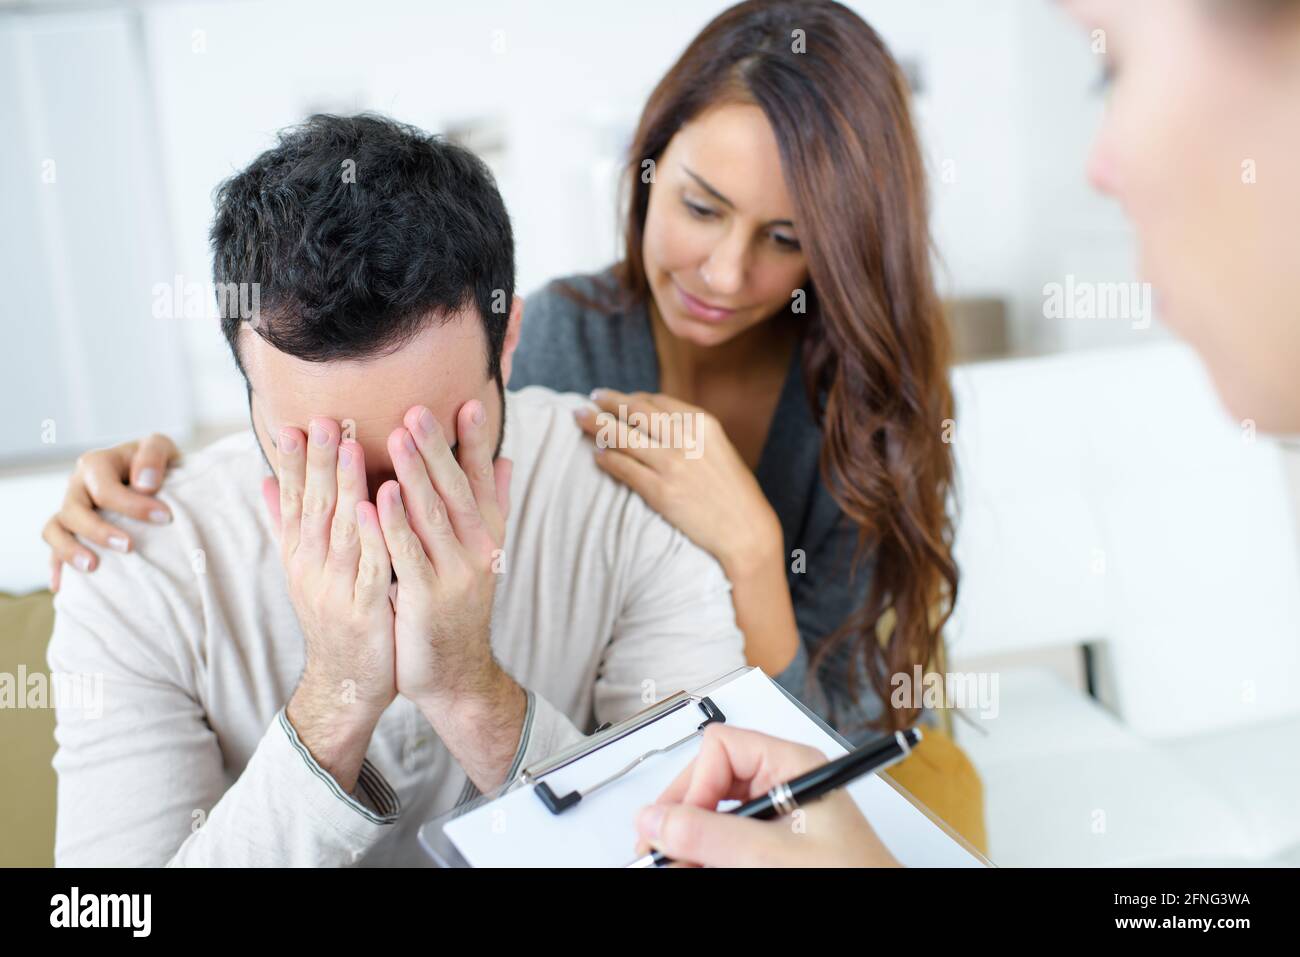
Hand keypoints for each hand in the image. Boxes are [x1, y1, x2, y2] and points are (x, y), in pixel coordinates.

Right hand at [42, 434, 179, 590]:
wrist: (155, 477)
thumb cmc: (156, 463)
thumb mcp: (159, 447)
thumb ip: (153, 455)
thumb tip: (145, 484)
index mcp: (96, 464)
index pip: (105, 489)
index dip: (133, 505)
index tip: (166, 518)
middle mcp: (77, 487)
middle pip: (73, 511)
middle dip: (100, 531)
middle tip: (130, 547)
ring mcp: (71, 510)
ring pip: (55, 530)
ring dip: (69, 550)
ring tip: (93, 567)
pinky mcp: (71, 531)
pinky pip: (53, 548)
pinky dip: (56, 567)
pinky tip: (63, 586)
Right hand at [273, 418, 395, 790]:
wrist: (347, 683)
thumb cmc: (336, 618)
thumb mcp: (306, 570)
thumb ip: (287, 525)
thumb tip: (263, 480)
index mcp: (300, 555)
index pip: (293, 500)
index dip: (293, 461)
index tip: (293, 421)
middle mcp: (311, 568)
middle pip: (313, 506)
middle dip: (317, 461)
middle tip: (322, 418)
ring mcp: (336, 588)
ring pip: (339, 530)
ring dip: (343, 486)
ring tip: (350, 446)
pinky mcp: (364, 610)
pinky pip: (369, 567)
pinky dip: (371, 535)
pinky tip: (375, 507)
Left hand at [377, 401, 521, 789]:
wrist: (454, 672)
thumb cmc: (457, 607)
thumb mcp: (481, 555)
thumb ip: (492, 506)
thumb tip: (506, 460)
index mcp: (487, 535)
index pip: (482, 480)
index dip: (475, 443)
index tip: (468, 403)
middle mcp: (477, 550)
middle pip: (456, 489)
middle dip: (437, 448)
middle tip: (418, 408)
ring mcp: (455, 573)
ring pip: (433, 515)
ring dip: (414, 474)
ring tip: (397, 436)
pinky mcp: (428, 598)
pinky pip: (408, 554)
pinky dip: (392, 524)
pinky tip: (375, 497)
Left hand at [573, 390, 781, 576]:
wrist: (745, 528)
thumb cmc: (733, 491)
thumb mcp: (718, 448)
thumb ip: (690, 432)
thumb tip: (656, 421)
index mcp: (702, 423)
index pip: (656, 401)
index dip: (631, 397)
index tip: (617, 399)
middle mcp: (685, 438)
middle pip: (635, 411)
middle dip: (608, 402)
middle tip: (590, 399)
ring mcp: (671, 464)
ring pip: (622, 436)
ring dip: (596, 425)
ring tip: (580, 419)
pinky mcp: (660, 491)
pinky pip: (623, 468)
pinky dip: (606, 458)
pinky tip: (597, 455)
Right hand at [634, 724, 901, 867]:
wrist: (886, 918)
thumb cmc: (853, 876)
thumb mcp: (770, 854)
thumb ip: (710, 836)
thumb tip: (655, 819)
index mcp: (793, 766)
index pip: (721, 748)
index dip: (693, 785)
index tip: (678, 826)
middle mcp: (783, 784)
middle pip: (710, 781)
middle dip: (683, 815)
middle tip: (659, 851)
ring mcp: (779, 816)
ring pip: (714, 813)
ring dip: (691, 840)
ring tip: (677, 865)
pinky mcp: (775, 846)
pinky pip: (727, 839)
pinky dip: (706, 855)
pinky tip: (697, 868)